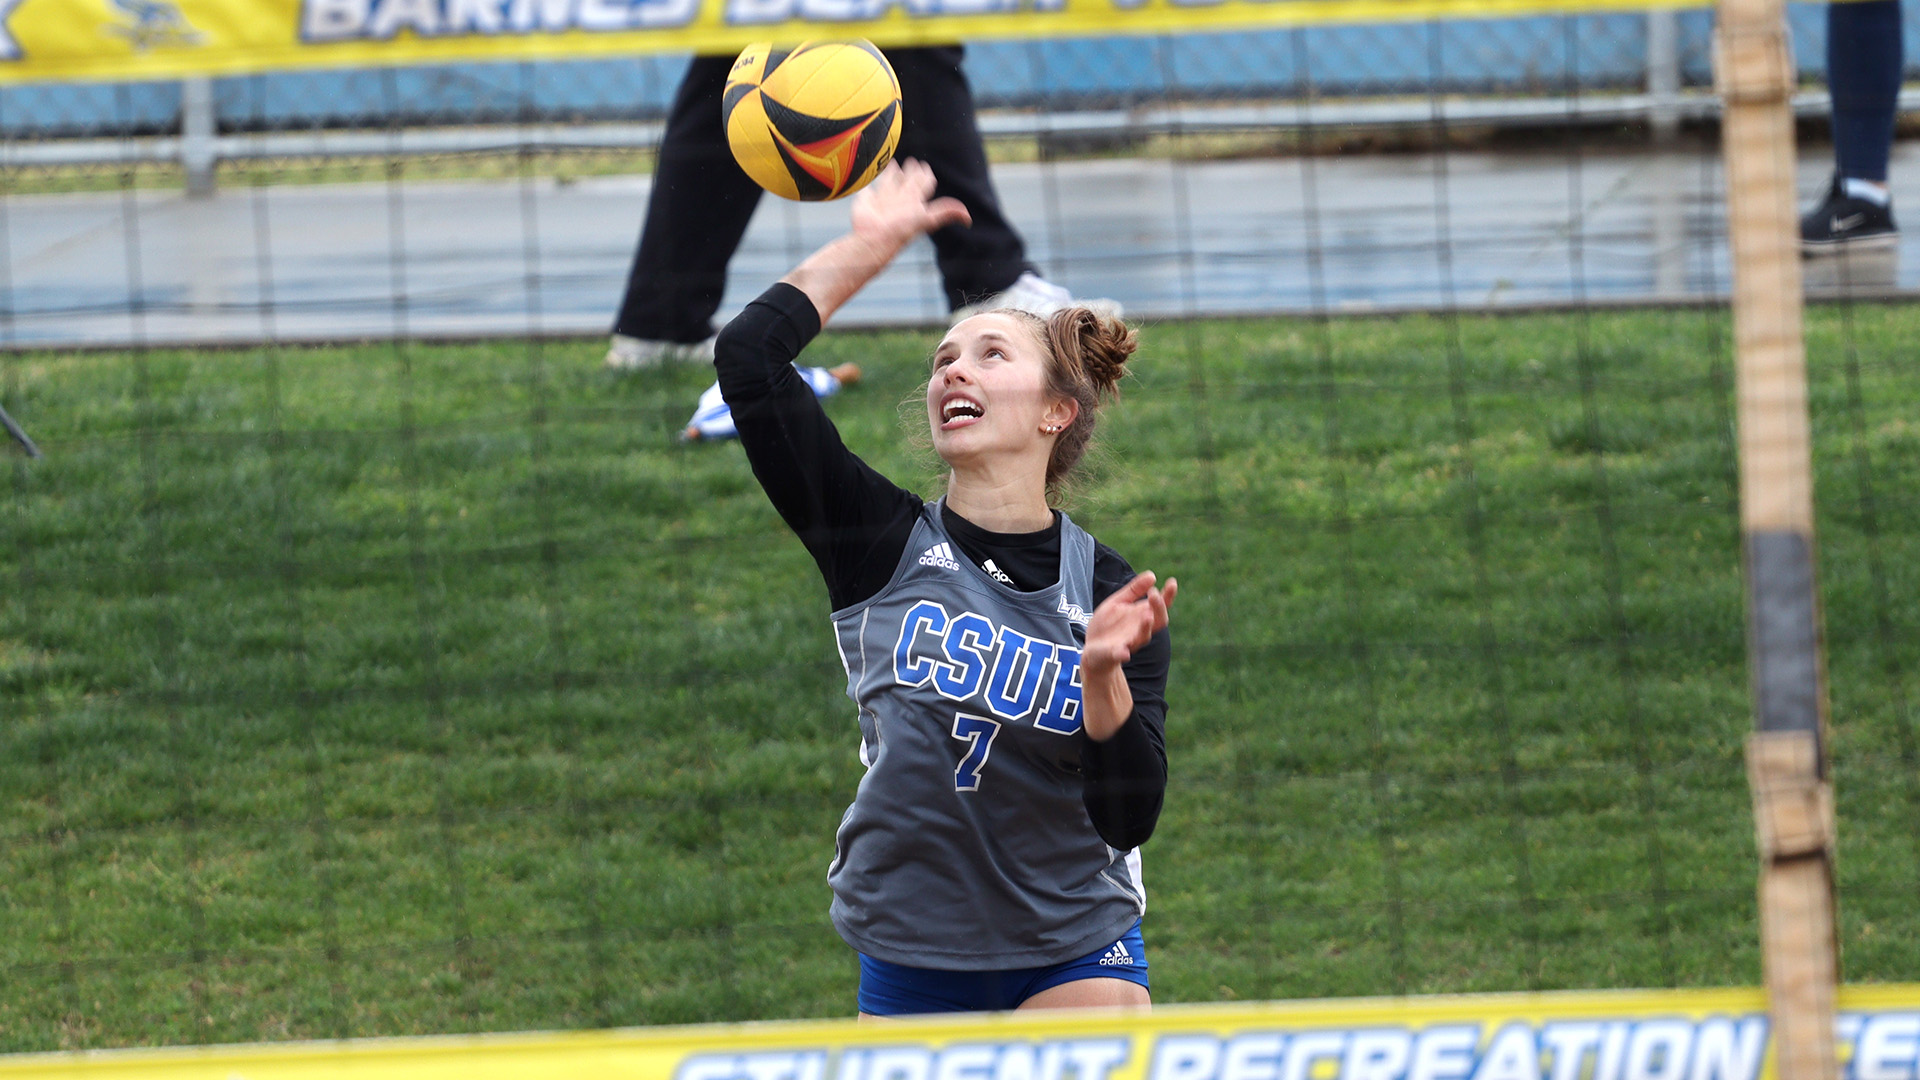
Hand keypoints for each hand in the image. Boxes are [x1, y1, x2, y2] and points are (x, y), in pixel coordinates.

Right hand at [849, 159, 970, 252]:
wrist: (873, 239)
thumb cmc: (900, 230)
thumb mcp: (927, 219)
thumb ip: (945, 212)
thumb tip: (968, 219)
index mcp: (914, 201)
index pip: (922, 185)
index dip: (925, 176)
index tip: (924, 166)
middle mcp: (899, 200)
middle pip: (908, 182)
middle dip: (911, 172)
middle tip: (912, 162)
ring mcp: (882, 200)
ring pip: (890, 183)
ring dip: (893, 174)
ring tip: (894, 164)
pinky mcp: (867, 200)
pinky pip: (869, 187)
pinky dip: (868, 181)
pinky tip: (869, 175)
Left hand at [1082, 571, 1176, 677]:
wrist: (1092, 650)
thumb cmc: (1109, 625)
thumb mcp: (1118, 602)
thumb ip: (1134, 590)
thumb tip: (1152, 575)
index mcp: (1142, 615)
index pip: (1161, 606)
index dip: (1168, 595)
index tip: (1172, 582)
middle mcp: (1140, 630)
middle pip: (1159, 620)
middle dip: (1158, 608)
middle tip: (1154, 594)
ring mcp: (1129, 642)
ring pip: (1144, 637)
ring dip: (1146, 627)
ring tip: (1148, 616)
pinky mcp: (1114, 654)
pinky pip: (1120, 655)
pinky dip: (1122, 653)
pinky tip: (1124, 653)